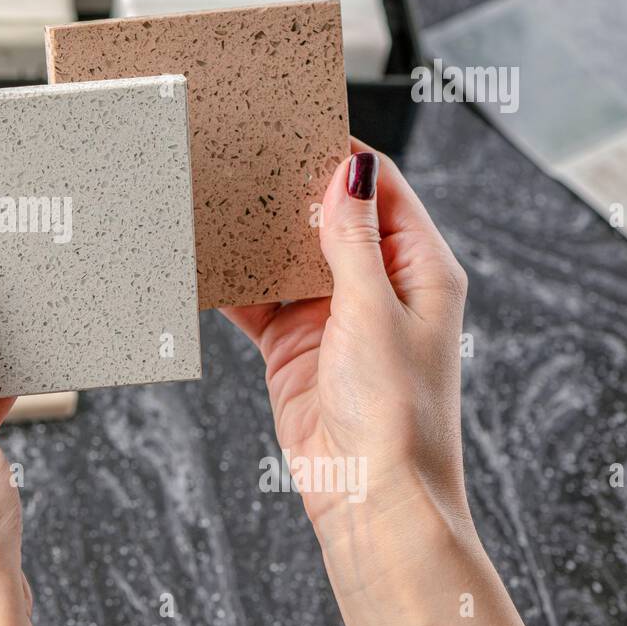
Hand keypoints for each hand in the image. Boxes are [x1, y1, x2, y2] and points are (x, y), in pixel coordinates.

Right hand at [224, 140, 532, 625]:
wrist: (370, 499)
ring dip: (259, 236)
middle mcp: (380, 288)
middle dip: (291, 190)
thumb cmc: (396, 413)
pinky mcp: (295, 347)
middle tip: (245, 154)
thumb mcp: (374, 311)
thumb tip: (346, 171)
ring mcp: (334, 318)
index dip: (343, 156)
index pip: (382, 190)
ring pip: (289, 258)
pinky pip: (259, 303)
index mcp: (421, 270)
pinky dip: (234, 284)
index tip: (298, 125)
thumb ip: (352, 241)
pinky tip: (205, 260)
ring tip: (218, 195)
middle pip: (331, 218)